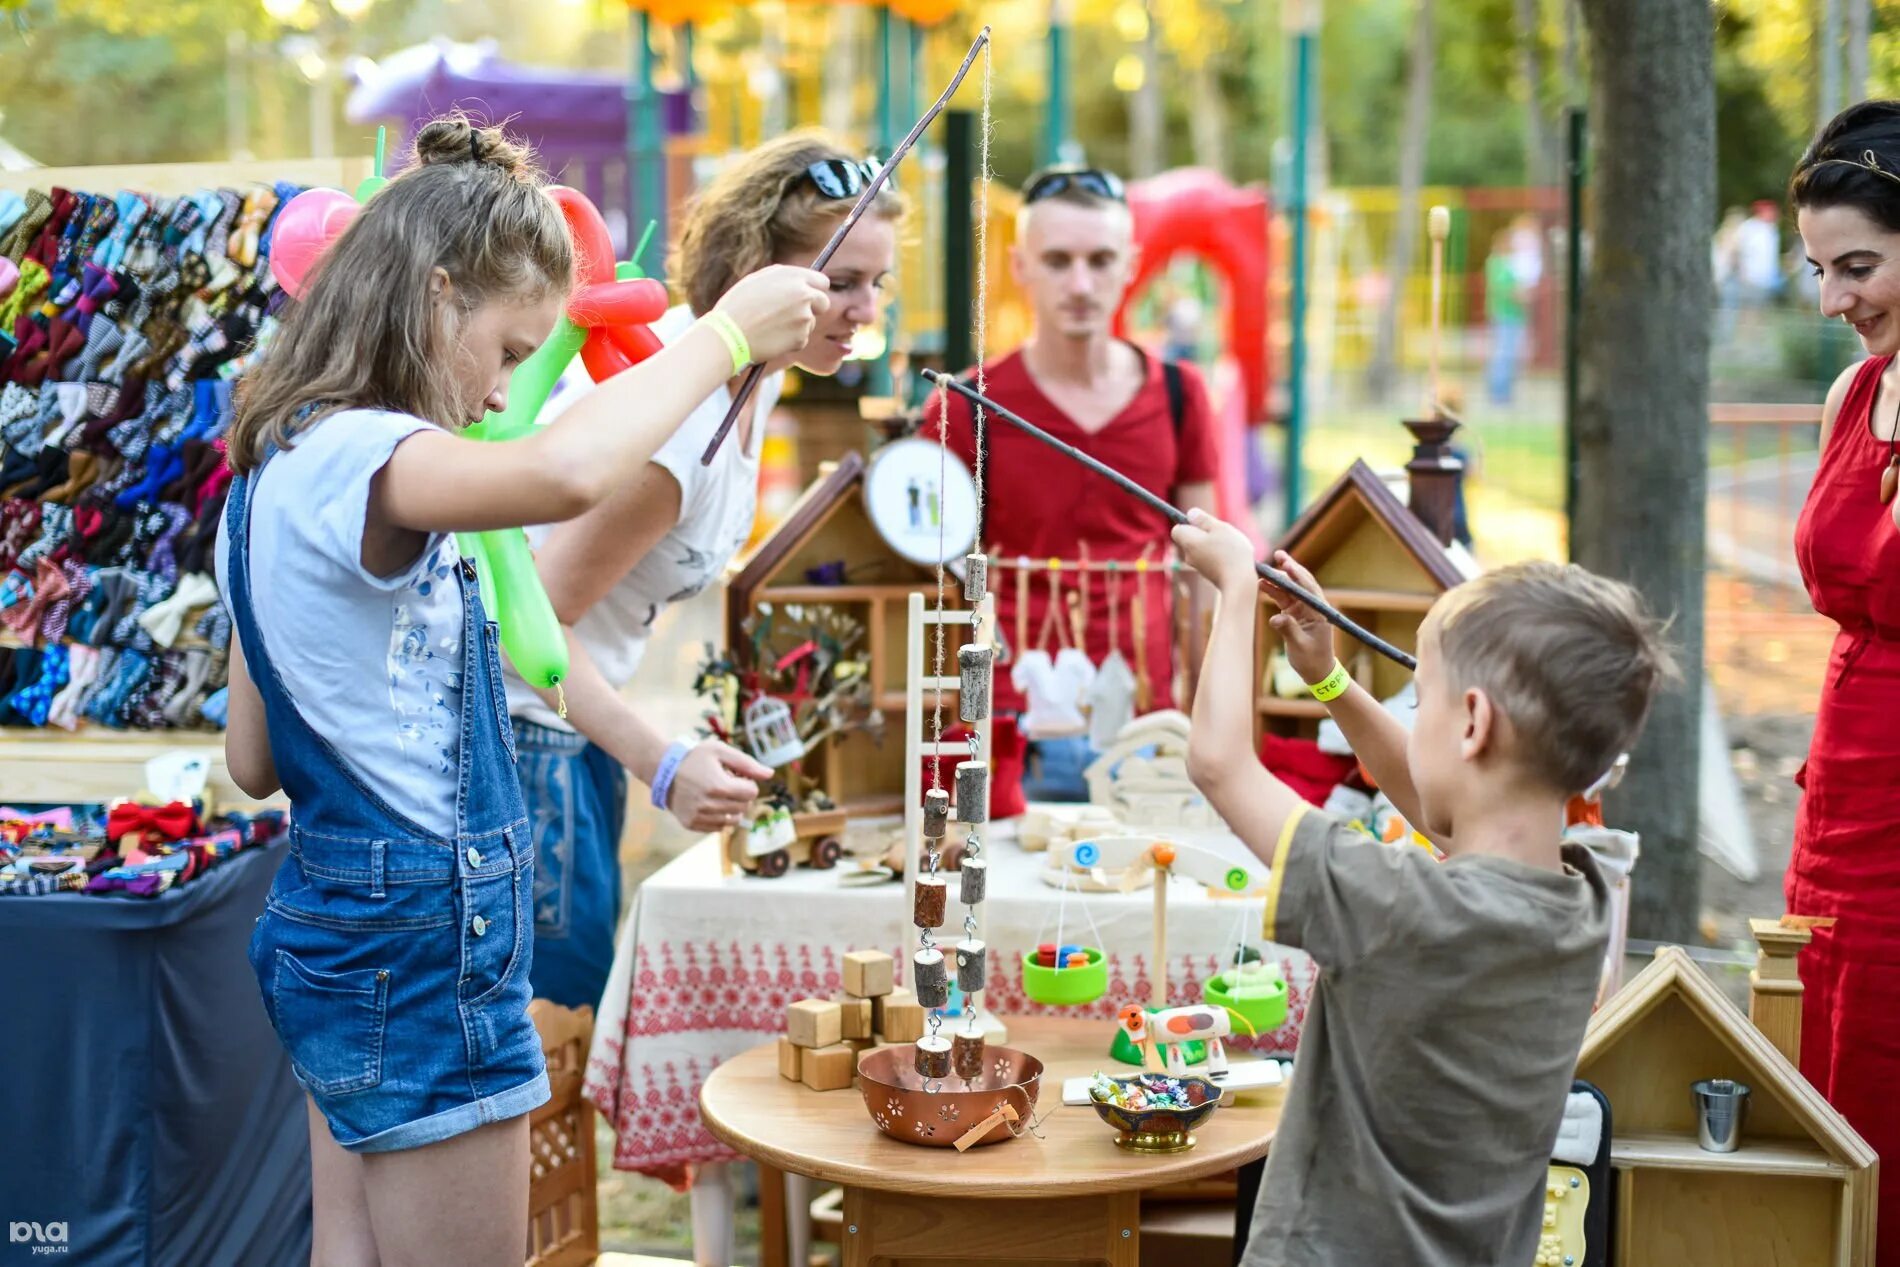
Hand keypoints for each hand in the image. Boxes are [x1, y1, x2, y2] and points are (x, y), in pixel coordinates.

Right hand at [667, 740, 769, 833]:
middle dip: (741, 795)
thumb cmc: (694, 757)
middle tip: (728, 783)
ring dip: (732, 808)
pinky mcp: (691, 824)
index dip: (747, 782)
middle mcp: (709, 804)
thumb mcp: (720, 751)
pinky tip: (710, 804)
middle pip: (743, 806)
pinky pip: (718, 827)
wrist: (663, 770)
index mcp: (719, 786)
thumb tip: (770, 774)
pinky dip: (720, 817)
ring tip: (720, 794)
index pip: (751, 792)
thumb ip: (747, 763)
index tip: (736, 775)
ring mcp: (699, 816)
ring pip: (733, 820)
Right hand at [713, 265, 830, 364]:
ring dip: (797, 326)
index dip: (816, 290)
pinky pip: (801, 339)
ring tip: (771, 327)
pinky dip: (790, 341)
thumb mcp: (756, 281)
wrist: (728, 335)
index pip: (821, 281)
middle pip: (824, 302)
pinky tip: (771, 338)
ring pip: (810, 323)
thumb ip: (781, 279)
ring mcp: (805, 317)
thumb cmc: (736, 307)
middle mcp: (803, 294)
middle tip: (797, 315)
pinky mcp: (801, 338)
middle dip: (814, 308)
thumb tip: (797, 280)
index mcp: (792, 276)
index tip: (811, 296)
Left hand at [1170, 508, 1257, 594]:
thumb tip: (1190, 513)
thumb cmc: (1231, 552)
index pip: (1177, 529)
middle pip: (1192, 538)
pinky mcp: (1209, 575)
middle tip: (1221, 534)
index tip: (1204, 523)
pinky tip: (1233, 557)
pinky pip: (1211, 559)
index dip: (1189, 524)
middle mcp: (1189, 556)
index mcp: (1188, 543)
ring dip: (1214, 544)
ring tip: (1231, 546)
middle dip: (1205, 533)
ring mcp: (1199, 567)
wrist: (1239, 583)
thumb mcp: (1220, 528)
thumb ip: (1204, 520)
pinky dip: (1219, 555)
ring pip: (1203, 548)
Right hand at [1263, 550, 1336, 683]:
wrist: (1316, 671)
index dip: (1297, 575)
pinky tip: (1261, 584)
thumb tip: (1275, 618)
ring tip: (1262, 570)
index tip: (1287, 564)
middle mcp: (1312, 606)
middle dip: (1288, 568)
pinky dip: (1273, 591)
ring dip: (1277, 579)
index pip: (1308, 588)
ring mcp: (1303, 609)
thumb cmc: (1312, 660)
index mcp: (1319, 612)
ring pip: (1289, 589)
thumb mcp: (1300, 646)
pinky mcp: (1295, 613)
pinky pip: (1283, 598)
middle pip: (1300, 582)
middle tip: (1277, 555)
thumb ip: (1288, 630)